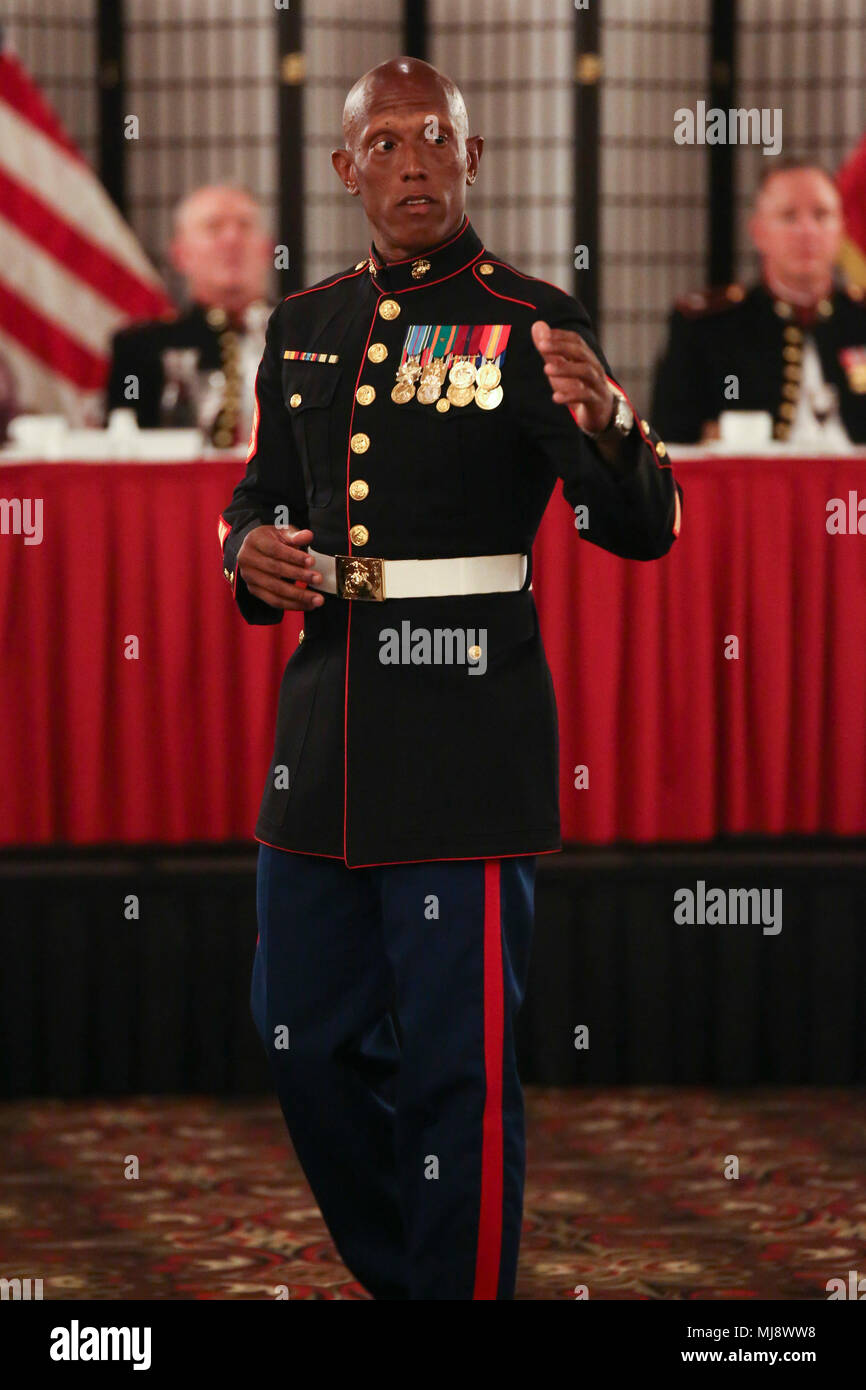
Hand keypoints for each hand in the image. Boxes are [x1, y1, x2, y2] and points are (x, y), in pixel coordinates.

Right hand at [237, 525, 324, 610]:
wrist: (256, 549)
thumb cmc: (272, 539)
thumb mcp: (282, 532)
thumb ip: (295, 535)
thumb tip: (308, 536)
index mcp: (254, 541)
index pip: (275, 550)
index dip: (294, 557)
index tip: (312, 561)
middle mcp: (247, 560)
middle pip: (275, 570)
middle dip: (299, 576)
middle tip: (318, 579)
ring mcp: (249, 577)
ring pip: (275, 590)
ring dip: (298, 596)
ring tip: (317, 599)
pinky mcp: (254, 590)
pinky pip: (274, 601)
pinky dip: (293, 605)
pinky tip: (308, 605)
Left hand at [531, 319, 614, 435]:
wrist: (598, 415)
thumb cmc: (577, 387)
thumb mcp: (561, 368)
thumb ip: (549, 350)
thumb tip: (537, 325)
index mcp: (586, 357)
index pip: (576, 340)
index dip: (560, 336)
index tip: (542, 336)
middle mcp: (594, 367)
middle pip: (581, 352)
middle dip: (561, 347)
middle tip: (541, 346)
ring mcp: (597, 384)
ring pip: (585, 372)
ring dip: (565, 368)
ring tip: (546, 369)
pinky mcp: (597, 402)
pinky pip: (586, 396)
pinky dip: (570, 395)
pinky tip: (555, 397)